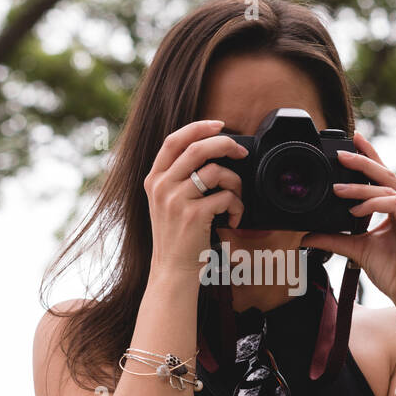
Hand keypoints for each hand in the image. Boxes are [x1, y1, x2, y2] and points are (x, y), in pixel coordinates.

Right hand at [144, 119, 247, 276]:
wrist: (172, 270)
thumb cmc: (176, 236)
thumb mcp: (166, 202)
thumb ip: (178, 177)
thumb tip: (210, 151)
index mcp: (154, 179)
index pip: (173, 140)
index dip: (198, 128)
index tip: (218, 125)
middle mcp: (161, 186)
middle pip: (197, 149)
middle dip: (225, 145)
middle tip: (241, 153)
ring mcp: (176, 200)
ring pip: (215, 172)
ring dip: (235, 182)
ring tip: (236, 196)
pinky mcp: (194, 215)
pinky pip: (225, 197)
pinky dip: (237, 207)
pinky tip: (232, 219)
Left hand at [302, 131, 395, 309]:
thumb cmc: (394, 273)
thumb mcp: (357, 250)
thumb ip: (335, 240)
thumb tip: (307, 236)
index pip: (385, 176)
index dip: (370, 156)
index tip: (353, 140)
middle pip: (387, 175)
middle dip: (363, 161)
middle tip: (341, 154)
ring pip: (388, 189)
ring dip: (361, 188)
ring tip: (338, 190)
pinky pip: (395, 206)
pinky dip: (374, 204)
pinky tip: (356, 210)